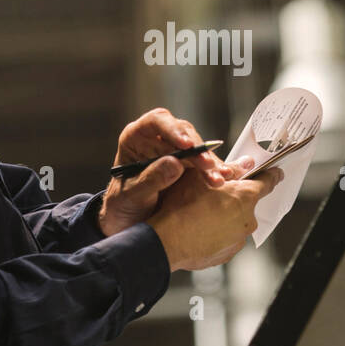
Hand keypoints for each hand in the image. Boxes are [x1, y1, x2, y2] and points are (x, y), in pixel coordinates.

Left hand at [98, 107, 232, 236]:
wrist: (127, 224)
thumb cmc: (121, 204)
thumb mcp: (130, 195)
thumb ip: (150, 179)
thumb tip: (175, 163)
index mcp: (136, 138)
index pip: (156, 121)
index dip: (173, 129)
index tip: (186, 144)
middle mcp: (157, 140)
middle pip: (183, 134)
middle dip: (197, 149)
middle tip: (208, 166)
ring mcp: (175, 153)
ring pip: (197, 149)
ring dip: (210, 163)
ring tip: (219, 178)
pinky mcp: (188, 168)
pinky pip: (204, 165)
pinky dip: (214, 172)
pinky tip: (224, 178)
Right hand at [146, 164, 283, 271]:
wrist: (167, 241)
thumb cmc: (182, 206)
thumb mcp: (201, 176)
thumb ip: (229, 169)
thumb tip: (246, 164)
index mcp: (246, 197)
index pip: (268, 182)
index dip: (271, 176)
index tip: (276, 174)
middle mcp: (247, 220)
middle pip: (247, 204)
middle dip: (234, 199)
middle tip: (213, 195)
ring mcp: (237, 240)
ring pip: (235, 223)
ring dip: (224, 218)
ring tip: (200, 215)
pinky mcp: (226, 254)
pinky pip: (224, 239)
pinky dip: (216, 234)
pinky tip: (198, 230)